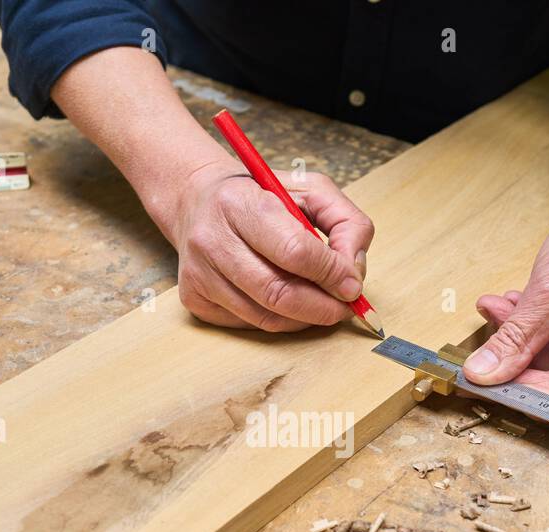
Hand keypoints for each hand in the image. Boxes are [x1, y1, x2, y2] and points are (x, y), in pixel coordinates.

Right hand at [171, 157, 373, 331]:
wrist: (197, 201)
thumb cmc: (260, 196)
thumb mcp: (309, 189)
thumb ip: (345, 223)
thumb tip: (353, 273)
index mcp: (240, 202)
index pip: (294, 251)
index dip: (331, 274)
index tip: (352, 285)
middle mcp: (212, 239)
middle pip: (279, 292)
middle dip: (322, 308)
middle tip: (344, 308)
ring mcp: (200, 272)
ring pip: (266, 317)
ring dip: (304, 318)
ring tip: (321, 304)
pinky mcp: (195, 298)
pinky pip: (249, 324)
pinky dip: (279, 320)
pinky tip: (286, 302)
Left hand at [462, 188, 548, 413]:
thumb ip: (517, 338)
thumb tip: (482, 375)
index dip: (545, 405)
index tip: (501, 392)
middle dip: (518, 370)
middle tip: (479, 362)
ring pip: (547, 366)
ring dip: (515, 343)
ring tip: (494, 311)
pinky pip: (546, 345)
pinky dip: (522, 329)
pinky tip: (503, 305)